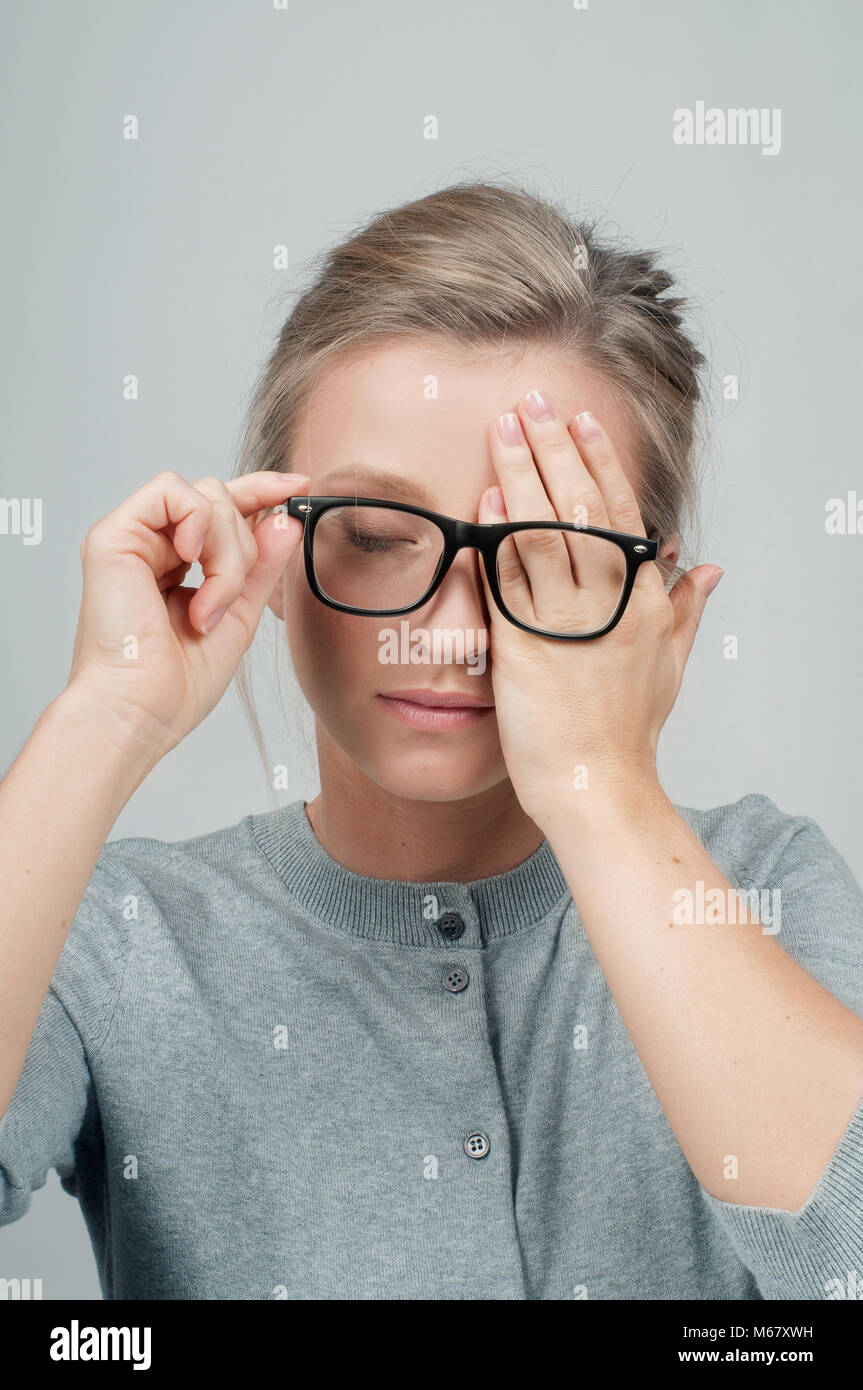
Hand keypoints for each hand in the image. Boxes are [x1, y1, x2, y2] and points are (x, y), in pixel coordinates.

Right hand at [66, 469, 309, 761]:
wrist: (140, 713)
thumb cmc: (177, 685)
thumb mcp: (238, 616)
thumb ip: (260, 568)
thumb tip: (285, 520)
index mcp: (175, 565)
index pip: (221, 510)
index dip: (260, 491)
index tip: (299, 486)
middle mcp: (151, 547)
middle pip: (220, 499)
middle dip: (244, 544)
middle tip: (232, 596)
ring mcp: (131, 539)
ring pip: (204, 495)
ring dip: (226, 550)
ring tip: (209, 605)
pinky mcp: (112, 536)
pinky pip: (171, 491)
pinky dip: (198, 524)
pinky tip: (192, 561)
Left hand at [476, 391, 722, 821]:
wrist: (597, 785)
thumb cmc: (629, 732)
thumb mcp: (670, 664)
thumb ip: (686, 608)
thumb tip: (706, 567)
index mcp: (643, 601)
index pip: (621, 513)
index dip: (599, 462)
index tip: (581, 421)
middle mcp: (608, 603)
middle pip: (580, 508)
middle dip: (554, 449)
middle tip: (532, 402)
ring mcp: (566, 623)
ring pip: (544, 532)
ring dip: (521, 475)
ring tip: (502, 430)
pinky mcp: (527, 648)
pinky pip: (510, 580)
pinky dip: (498, 537)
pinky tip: (486, 499)